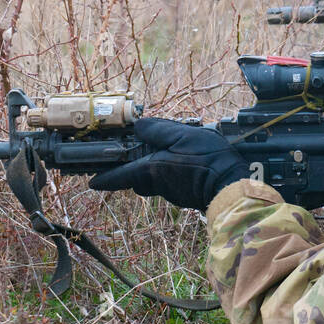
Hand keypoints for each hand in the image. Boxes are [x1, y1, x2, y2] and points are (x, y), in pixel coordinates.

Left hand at [89, 118, 249, 210]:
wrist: (231, 185)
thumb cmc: (207, 159)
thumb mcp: (182, 135)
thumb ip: (158, 130)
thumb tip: (138, 127)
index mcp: (151, 169)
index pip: (120, 175)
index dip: (105, 178)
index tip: (92, 182)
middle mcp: (158, 184)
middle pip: (138, 179)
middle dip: (135, 170)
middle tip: (138, 157)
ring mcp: (172, 192)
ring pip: (155, 181)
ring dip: (156, 171)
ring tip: (171, 154)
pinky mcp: (185, 196)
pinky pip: (171, 183)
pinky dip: (172, 174)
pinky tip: (187, 164)